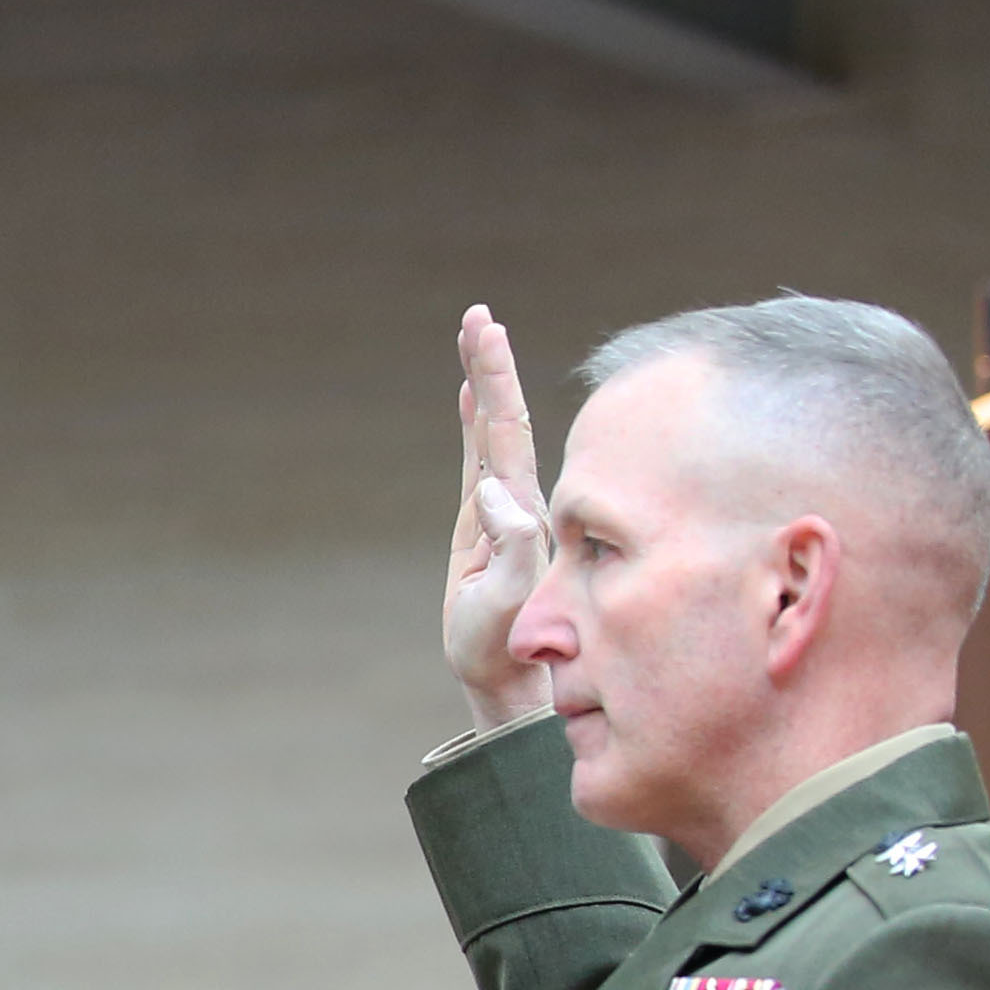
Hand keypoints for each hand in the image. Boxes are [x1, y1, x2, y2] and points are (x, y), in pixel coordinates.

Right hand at [441, 305, 551, 728]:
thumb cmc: (504, 645)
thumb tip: (496, 491)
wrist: (506, 673)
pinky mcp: (482, 524)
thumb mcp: (509, 600)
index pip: (506, 429)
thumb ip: (513, 545)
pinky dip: (474, 421)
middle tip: (477, 316)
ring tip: (475, 338)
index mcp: (520, 508)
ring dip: (484, 383)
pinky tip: (469, 398)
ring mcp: (501, 509)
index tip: (485, 332)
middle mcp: (515, 499)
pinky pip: (479, 458)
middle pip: (502, 417)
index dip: (495, 379)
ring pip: (492, 431)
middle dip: (490, 364)